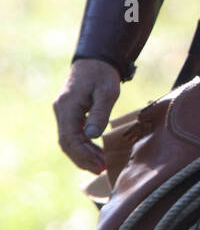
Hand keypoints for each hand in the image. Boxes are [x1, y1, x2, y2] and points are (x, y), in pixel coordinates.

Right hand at [53, 59, 120, 173]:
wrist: (96, 60)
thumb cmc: (102, 74)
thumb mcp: (107, 92)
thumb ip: (99, 113)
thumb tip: (93, 136)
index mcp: (67, 106)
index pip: (69, 138)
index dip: (83, 154)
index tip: (100, 165)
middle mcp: (61, 111)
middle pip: (67, 143)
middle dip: (83, 159)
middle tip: (102, 170)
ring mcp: (64, 113)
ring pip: (69, 141)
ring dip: (83, 155)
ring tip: (101, 165)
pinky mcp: (70, 114)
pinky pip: (73, 135)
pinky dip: (84, 146)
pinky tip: (96, 154)